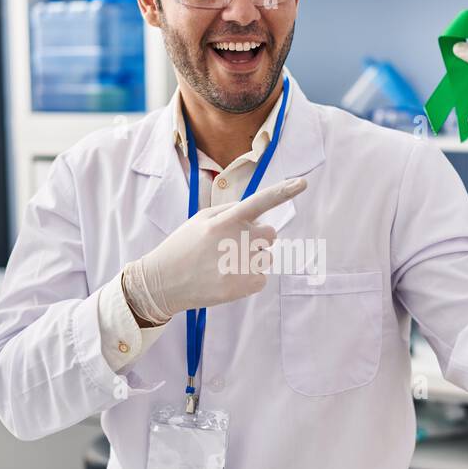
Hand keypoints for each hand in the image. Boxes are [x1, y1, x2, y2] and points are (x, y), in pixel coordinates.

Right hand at [128, 177, 307, 318]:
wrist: (165, 282)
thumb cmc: (185, 247)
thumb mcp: (201, 219)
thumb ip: (230, 211)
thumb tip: (256, 214)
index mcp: (226, 220)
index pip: (259, 202)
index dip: (282, 191)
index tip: (302, 183)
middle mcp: (238, 240)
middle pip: (270, 233)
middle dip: (257, 238)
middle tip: (231, 247)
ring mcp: (244, 264)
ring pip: (266, 257)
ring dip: (251, 259)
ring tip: (223, 264)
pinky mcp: (247, 284)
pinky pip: (262, 276)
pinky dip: (249, 278)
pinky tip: (227, 278)